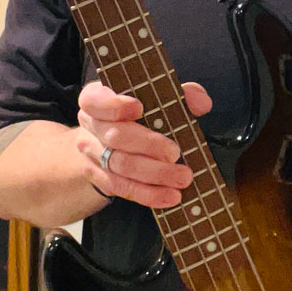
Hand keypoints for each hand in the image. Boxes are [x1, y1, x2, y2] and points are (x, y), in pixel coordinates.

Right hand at [75, 81, 212, 208]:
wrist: (107, 140)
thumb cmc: (136, 114)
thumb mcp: (155, 97)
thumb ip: (179, 94)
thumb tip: (201, 102)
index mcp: (97, 98)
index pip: (94, 100)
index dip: (114, 105)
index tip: (139, 108)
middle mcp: (90, 126)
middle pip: (114, 136)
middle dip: (147, 145)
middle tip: (175, 153)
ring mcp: (92, 154)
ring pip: (120, 166)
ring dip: (154, 174)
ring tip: (182, 178)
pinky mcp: (100, 178)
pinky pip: (122, 188)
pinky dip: (148, 194)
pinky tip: (169, 196)